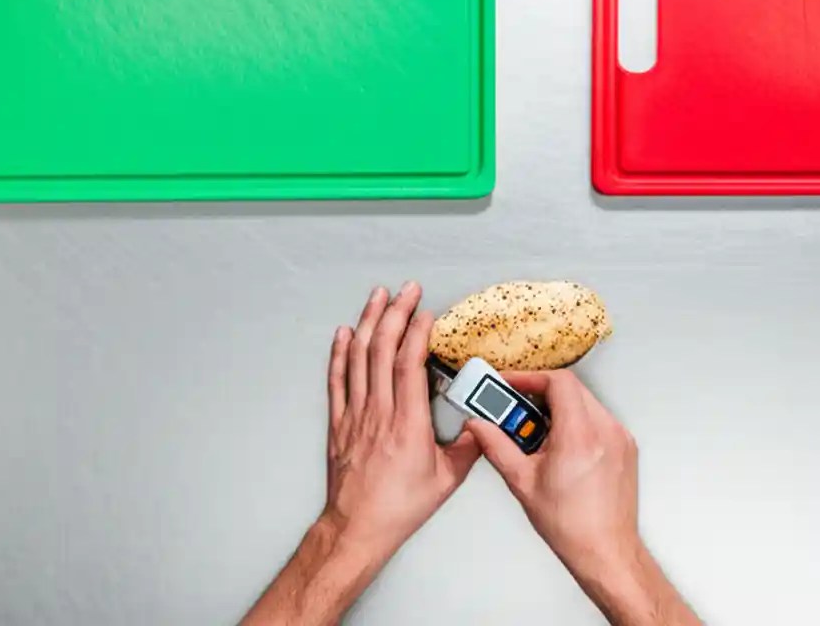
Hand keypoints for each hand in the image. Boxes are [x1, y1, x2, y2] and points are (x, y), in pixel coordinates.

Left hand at [321, 283, 481, 556]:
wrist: (358, 528)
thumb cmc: (399, 508)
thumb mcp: (447, 480)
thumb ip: (468, 448)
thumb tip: (482, 425)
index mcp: (407, 424)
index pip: (409, 365)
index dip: (417, 333)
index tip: (427, 312)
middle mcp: (379, 413)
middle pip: (382, 350)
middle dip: (395, 314)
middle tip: (406, 290)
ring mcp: (355, 415)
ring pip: (358, 357)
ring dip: (368, 322)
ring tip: (378, 297)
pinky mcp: (339, 423)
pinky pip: (338, 379)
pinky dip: (340, 352)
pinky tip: (344, 334)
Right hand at [465, 370, 639, 575]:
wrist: (606, 550)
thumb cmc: (571, 525)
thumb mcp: (523, 483)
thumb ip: (497, 447)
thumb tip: (479, 427)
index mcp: (580, 437)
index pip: (558, 382)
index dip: (530, 378)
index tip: (511, 384)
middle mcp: (605, 431)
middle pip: (571, 389)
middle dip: (540, 393)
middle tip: (517, 408)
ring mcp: (620, 438)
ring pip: (585, 402)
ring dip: (558, 408)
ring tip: (537, 432)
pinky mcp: (626, 446)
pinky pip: (598, 418)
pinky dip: (576, 421)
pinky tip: (560, 444)